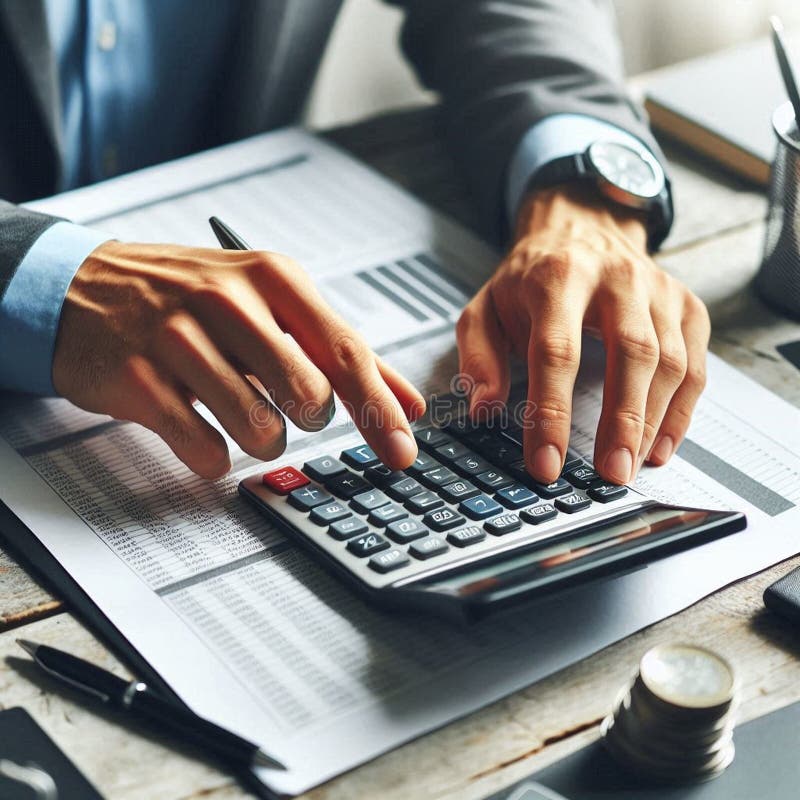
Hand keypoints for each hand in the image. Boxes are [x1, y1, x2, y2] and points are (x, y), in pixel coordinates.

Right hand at [53, 241, 423, 477]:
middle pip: (309, 396)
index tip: (403, 451)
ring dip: (262, 438)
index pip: (346, 353)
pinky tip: (205, 432)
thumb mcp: (269, 301)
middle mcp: (228, 302)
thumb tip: (406, 402)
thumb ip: (342, 351)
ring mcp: (177, 339)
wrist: (83, 287)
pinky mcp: (137, 379)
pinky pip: (203, 448)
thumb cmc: (188, 296)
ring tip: (242, 413)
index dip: (380, 411)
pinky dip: (215, 456)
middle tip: (287, 403)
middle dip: (309, 418)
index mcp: (272, 279)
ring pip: (260, 428)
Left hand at [456, 183, 709, 484]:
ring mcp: (658, 291)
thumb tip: (483, 409)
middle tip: (611, 473)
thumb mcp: (485, 308)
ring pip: (669, 361)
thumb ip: (478, 357)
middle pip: (631, 353)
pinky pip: (695, 365)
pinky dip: (681, 411)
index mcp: (558, 278)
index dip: (551, 412)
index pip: (557, 352)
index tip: (547, 462)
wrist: (580, 227)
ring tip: (630, 465)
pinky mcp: (685, 306)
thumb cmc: (530, 278)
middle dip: (623, 420)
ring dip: (653, 422)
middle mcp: (616, 279)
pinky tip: (660, 445)